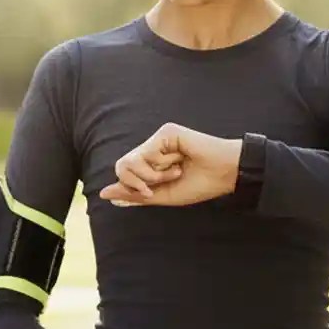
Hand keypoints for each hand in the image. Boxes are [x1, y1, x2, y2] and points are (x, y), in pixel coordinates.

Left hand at [100, 123, 241, 207]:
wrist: (224, 175)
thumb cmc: (199, 184)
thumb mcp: (162, 195)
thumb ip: (134, 195)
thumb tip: (105, 194)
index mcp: (150, 163)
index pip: (123, 173)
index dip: (130, 188)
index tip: (150, 194)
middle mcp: (151, 149)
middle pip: (121, 167)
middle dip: (139, 182)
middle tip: (160, 184)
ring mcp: (157, 139)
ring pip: (130, 161)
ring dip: (152, 175)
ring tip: (174, 172)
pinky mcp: (165, 132)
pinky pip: (146, 153)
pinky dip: (159, 166)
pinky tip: (178, 162)